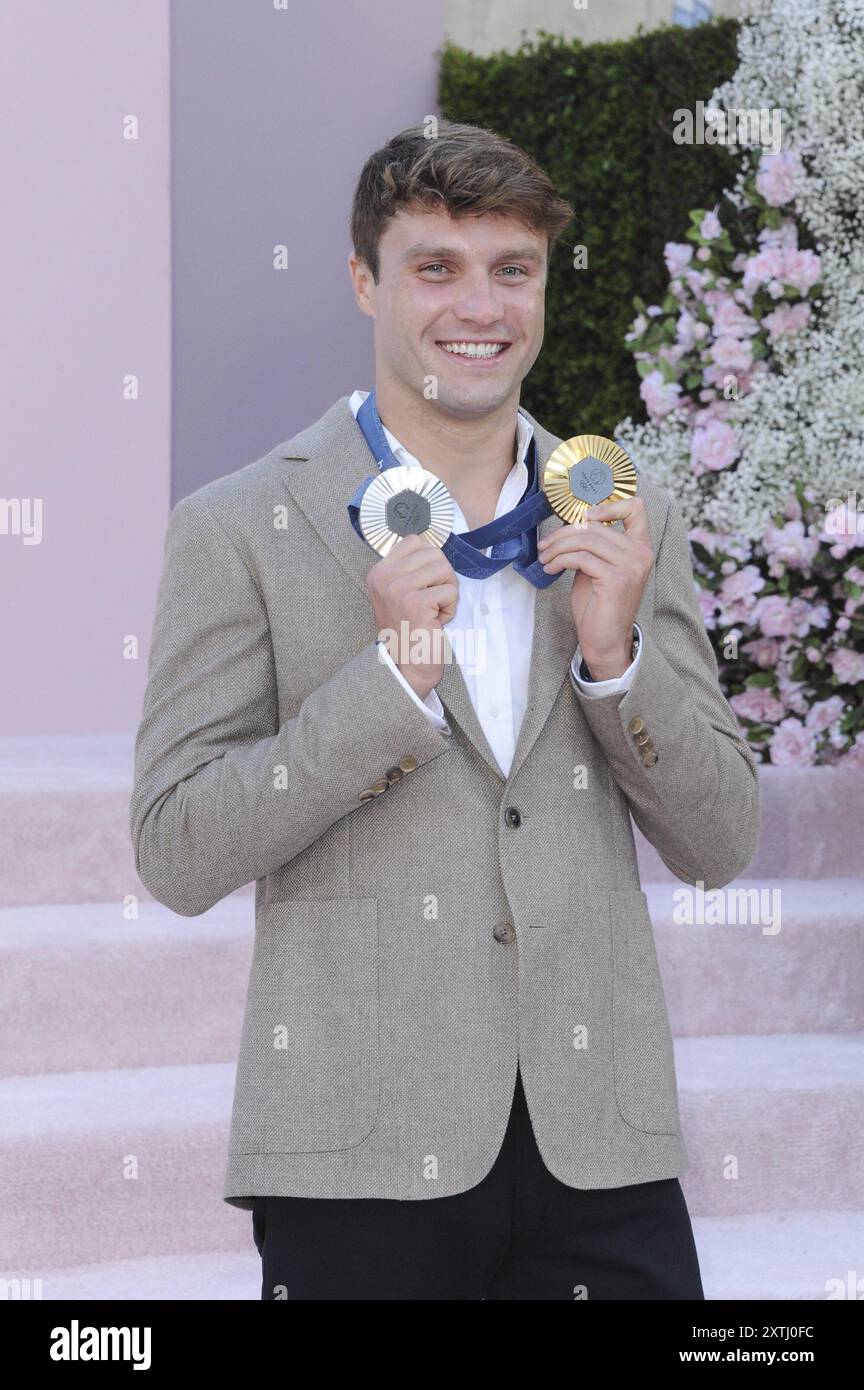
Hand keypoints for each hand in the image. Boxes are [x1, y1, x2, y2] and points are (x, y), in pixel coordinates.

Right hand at [366, 534, 457, 698]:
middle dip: (443, 577)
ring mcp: (397, 589)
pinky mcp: (414, 603)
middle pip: (434, 553)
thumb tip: (435, 546)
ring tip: (434, 610)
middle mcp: (383, 577)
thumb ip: (412, 568)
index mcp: (379, 571)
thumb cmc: (411, 628)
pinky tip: (435, 622)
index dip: (431, 561)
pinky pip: (449, 591)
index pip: (415, 540)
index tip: (424, 586)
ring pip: (444, 568)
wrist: (407, 664)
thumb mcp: (401, 592)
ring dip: (447, 592)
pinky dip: (449, 608)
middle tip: (432, 601)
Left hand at [537, 497, 653, 679]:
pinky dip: (560, 560)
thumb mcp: (595, 567)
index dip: (607, 505)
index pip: (635, 508)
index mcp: (640, 546)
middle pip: (596, 524)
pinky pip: (581, 558)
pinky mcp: (616, 579)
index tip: (581, 519)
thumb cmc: (598, 605)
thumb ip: (591, 545)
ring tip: (544, 558)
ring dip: (558, 547)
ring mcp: (631, 565)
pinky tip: (550, 569)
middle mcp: (640, 553)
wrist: (605, 640)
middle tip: (544, 546)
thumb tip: (570, 523)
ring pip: (586, 539)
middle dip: (563, 533)